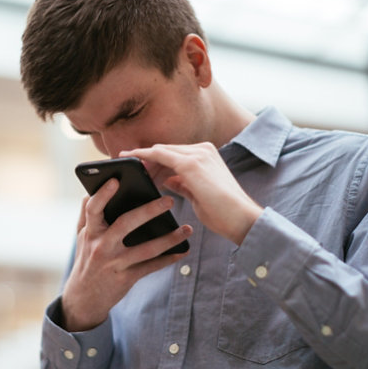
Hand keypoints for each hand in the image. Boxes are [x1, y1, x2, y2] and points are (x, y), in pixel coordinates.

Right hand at [62, 178, 191, 331]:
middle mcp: (101, 246)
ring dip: (169, 239)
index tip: (116, 180)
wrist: (84, 298)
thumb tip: (89, 192)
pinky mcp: (125, 278)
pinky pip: (150, 267)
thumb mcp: (80, 238)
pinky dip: (168, 259)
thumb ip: (85, 215)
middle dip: (148, 211)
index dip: (103, 194)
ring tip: (186, 229)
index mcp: (90, 232)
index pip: (94, 209)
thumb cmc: (86, 261)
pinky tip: (182, 251)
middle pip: (126, 224)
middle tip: (169, 200)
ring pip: (145, 249)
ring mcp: (114, 263)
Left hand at [120, 142, 262, 244]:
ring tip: (126, 165)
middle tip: (128, 166)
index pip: (174, 154)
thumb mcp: (198, 194)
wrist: (241, 218)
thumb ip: (183, 184)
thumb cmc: (223, 212)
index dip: (155, 159)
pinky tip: (132, 161)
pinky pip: (160, 155)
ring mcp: (197, 154)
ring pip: (161, 151)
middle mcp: (203, 150)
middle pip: (166, 150)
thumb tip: (168, 180)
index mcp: (207, 156)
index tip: (138, 164)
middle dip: (146, 159)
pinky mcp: (191, 163)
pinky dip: (144, 156)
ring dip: (143, 158)